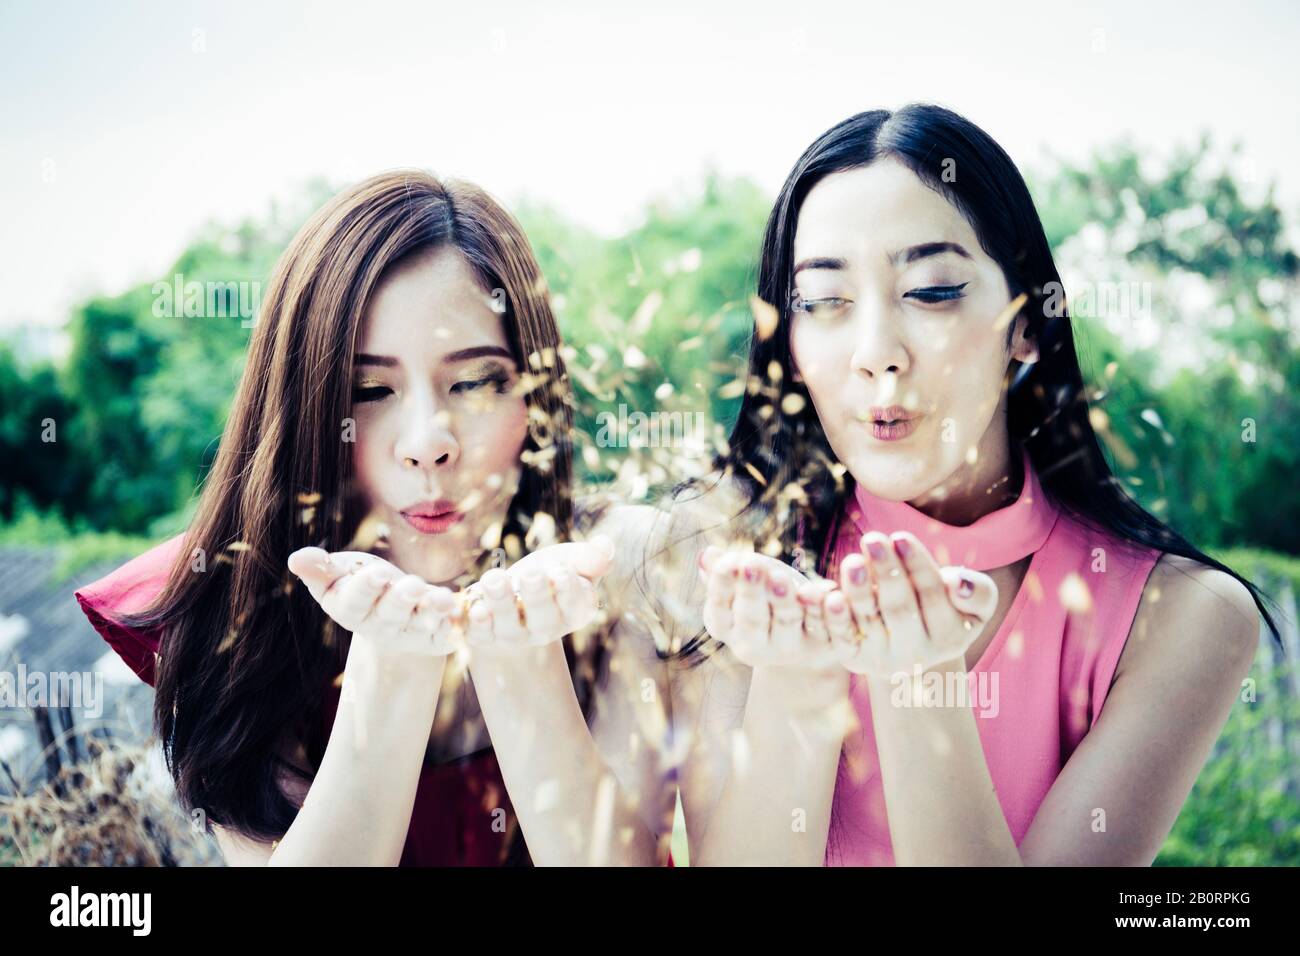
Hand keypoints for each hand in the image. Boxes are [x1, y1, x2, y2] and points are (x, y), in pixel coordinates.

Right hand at [287, 547, 458, 656]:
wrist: (396, 607)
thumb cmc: (362, 582)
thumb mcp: (340, 572)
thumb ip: (321, 568)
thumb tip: (295, 558)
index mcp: (350, 609)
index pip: (354, 601)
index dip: (365, 589)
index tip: (375, 573)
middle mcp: (380, 626)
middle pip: (390, 614)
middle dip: (401, 600)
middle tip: (412, 585)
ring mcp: (409, 634)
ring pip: (420, 623)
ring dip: (432, 611)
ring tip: (443, 599)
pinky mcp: (436, 638)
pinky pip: (446, 634)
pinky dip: (454, 625)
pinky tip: (461, 612)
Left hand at [462, 537, 613, 647]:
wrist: (513, 593)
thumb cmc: (547, 573)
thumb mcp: (569, 560)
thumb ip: (588, 556)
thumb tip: (605, 546)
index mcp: (574, 610)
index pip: (576, 605)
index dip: (569, 590)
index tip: (561, 572)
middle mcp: (546, 629)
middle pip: (543, 619)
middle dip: (537, 595)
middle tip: (531, 573)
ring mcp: (515, 636)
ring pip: (509, 627)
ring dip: (501, 603)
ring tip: (495, 578)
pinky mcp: (485, 637)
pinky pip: (480, 636)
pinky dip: (475, 625)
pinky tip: (472, 608)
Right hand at [699, 546, 851, 669]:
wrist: (798, 633)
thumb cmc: (760, 597)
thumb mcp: (739, 583)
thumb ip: (723, 571)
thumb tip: (708, 555)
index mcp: (725, 627)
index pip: (718, 607)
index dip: (723, 585)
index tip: (728, 562)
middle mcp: (752, 645)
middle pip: (751, 618)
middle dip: (752, 591)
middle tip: (754, 566)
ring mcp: (786, 649)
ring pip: (786, 621)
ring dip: (784, 600)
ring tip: (781, 577)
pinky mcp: (820, 647)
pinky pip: (823, 627)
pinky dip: (826, 611)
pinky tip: (828, 593)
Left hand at [835, 531, 998, 677]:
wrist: (913, 642)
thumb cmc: (946, 607)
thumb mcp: (974, 602)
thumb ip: (977, 592)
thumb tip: (956, 582)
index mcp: (950, 638)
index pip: (933, 596)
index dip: (917, 566)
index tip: (901, 537)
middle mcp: (917, 654)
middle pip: (899, 608)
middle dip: (887, 571)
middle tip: (873, 539)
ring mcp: (883, 659)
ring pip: (868, 621)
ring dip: (859, 590)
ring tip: (853, 561)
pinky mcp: (855, 659)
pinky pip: (843, 639)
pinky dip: (836, 618)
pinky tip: (831, 597)